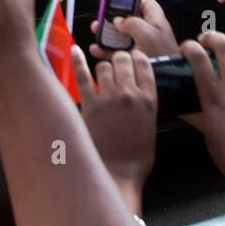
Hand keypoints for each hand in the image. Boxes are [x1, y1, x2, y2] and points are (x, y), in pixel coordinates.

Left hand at [73, 48, 156, 212]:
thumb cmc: (136, 158)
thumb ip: (146, 105)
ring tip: (101, 75)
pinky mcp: (89, 105)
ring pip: (104, 66)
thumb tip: (139, 91)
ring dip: (102, 68)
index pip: (145, 64)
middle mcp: (130, 94)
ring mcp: (109, 98)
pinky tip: (74, 50)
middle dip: (119, 60)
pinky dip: (77, 61)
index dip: (137, 58)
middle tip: (115, 67)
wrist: (118, 175)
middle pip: (123, 60)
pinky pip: (82, 76)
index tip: (133, 60)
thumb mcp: (150, 127)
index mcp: (149, 100)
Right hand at [88, 0, 178, 59]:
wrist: (166, 81)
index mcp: (155, 21)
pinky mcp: (132, 59)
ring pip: (119, 35)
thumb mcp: (148, 34)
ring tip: (96, 31)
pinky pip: (115, 51)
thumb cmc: (163, 56)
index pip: (145, 3)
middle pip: (128, 18)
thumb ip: (132, 22)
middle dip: (113, 17)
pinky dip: (105, 49)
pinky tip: (97, 49)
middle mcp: (147, 31)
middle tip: (102, 16)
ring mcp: (139, 45)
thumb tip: (119, 21)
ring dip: (106, 33)